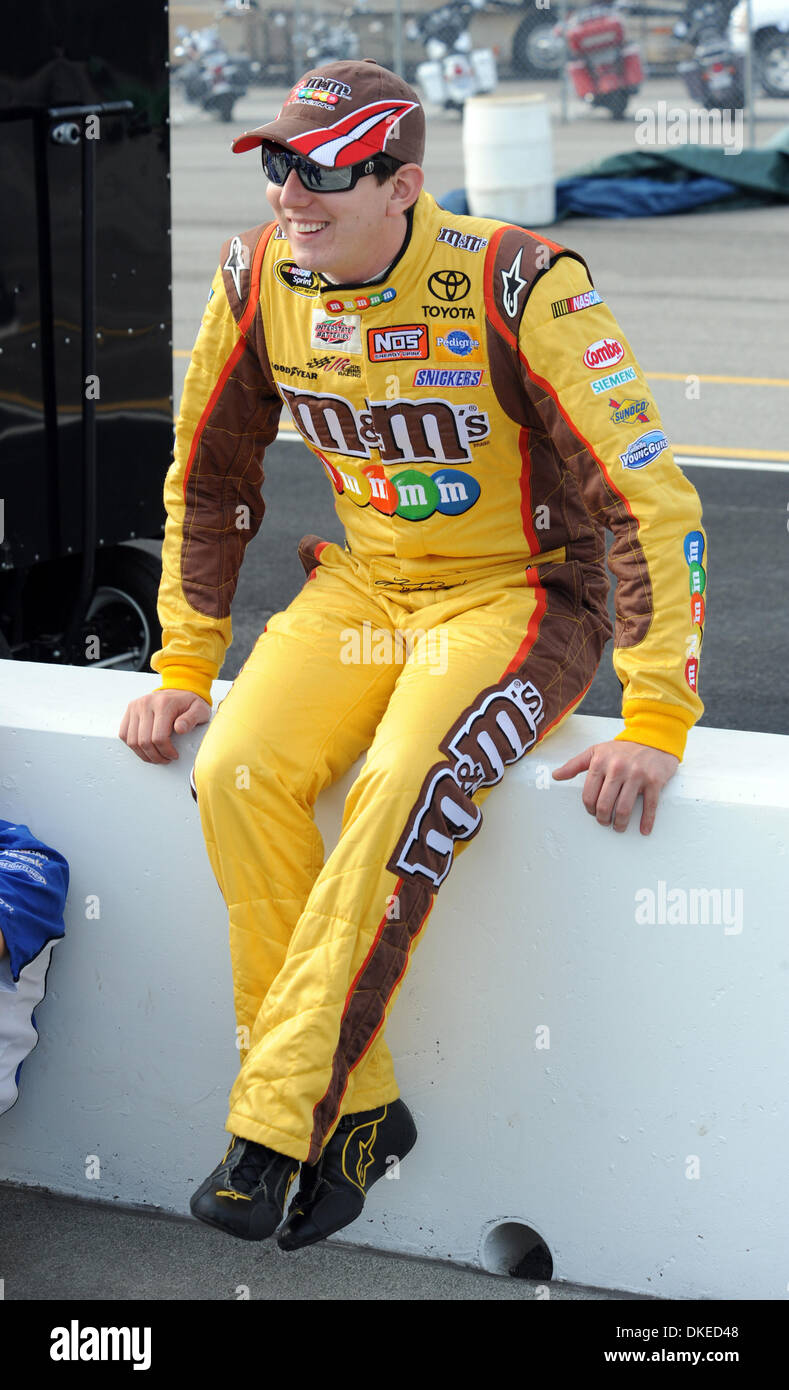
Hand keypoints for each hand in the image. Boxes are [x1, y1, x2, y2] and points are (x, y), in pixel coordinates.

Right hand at [118, 689, 210, 764]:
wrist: (179, 689)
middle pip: (144, 741)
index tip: (174, 756)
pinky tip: (145, 748)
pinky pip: (124, 734)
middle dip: (155, 756)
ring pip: (132, 740)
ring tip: (156, 756)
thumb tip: (180, 729)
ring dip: (144, 754)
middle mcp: (146, 703)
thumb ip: (192, 719)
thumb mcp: (200, 709)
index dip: (166, 752)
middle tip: (165, 759)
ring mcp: (136, 706)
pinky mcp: (130, 710)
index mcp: (163, 704)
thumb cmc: (189, 703)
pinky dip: (133, 745)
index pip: (159, 737)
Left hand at [552, 740, 678, 835]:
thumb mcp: (596, 752)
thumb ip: (574, 765)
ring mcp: (637, 775)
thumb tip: (556, 775)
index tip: (593, 812)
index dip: (589, 808)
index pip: (589, 794)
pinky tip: (643, 829)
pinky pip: (649, 805)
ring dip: (620, 823)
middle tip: (604, 822)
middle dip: (602, 818)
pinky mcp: (654, 781)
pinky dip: (647, 821)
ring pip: (623, 808)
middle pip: (604, 804)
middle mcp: (618, 768)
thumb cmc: (622, 749)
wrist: (652, 739)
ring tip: (618, 827)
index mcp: (601, 762)